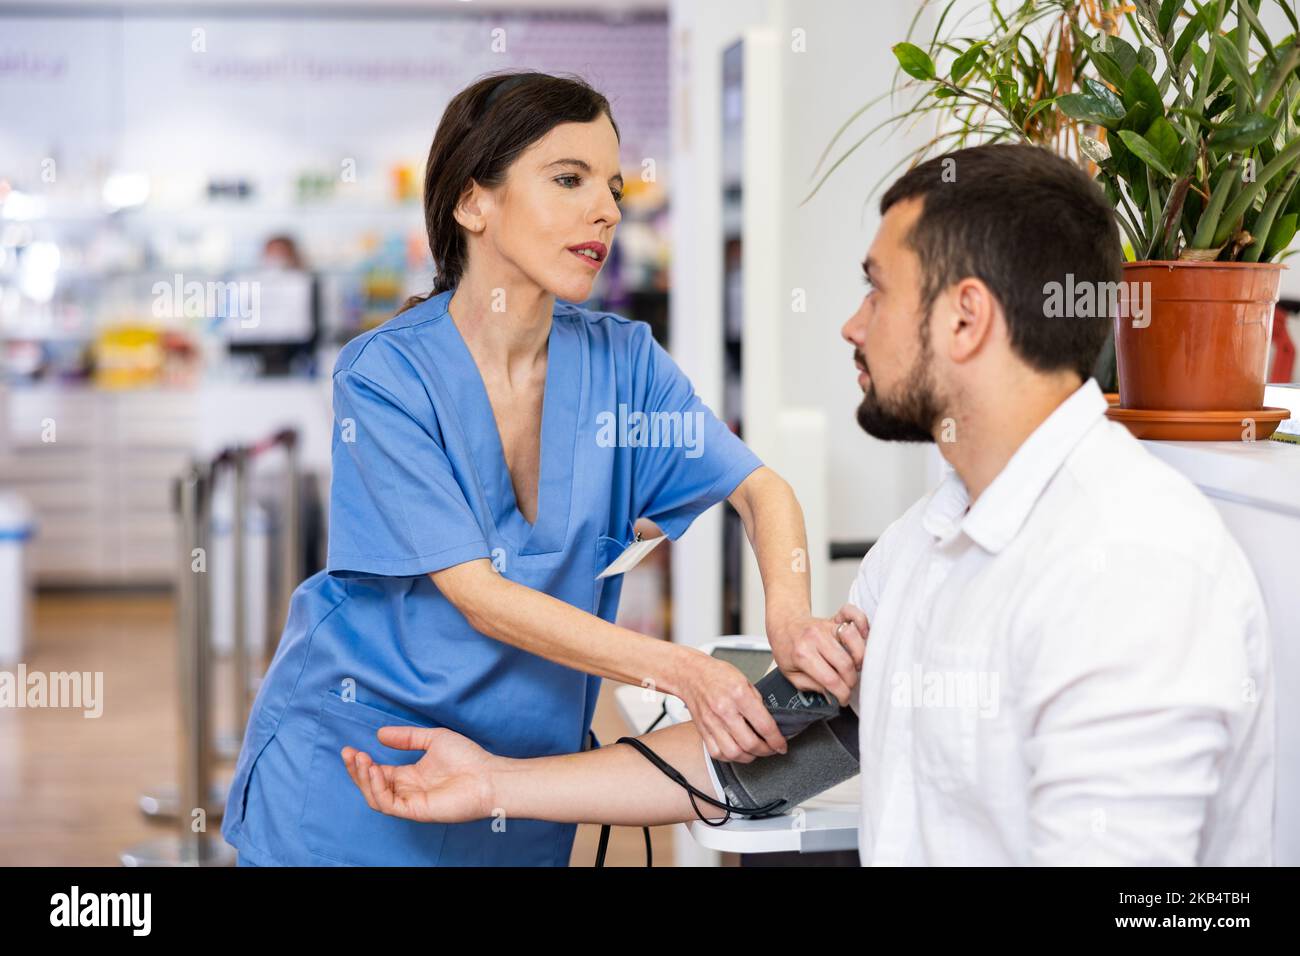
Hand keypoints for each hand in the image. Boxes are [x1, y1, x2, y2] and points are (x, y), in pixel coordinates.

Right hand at [340, 726, 497, 823]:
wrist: (488, 775)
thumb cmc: (468, 758)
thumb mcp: (433, 739)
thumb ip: (407, 738)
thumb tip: (379, 734)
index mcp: (410, 776)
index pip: (378, 773)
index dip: (362, 763)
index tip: (350, 749)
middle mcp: (407, 790)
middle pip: (372, 785)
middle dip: (356, 771)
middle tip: (348, 753)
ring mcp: (410, 802)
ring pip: (375, 797)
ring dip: (363, 779)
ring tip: (360, 759)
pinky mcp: (415, 811)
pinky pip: (388, 804)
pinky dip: (377, 788)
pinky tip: (375, 770)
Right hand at [673, 650, 786, 763]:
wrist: (690, 674)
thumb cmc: (716, 674)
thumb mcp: (745, 680)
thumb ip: (757, 701)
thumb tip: (770, 721)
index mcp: (738, 694)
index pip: (764, 725)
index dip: (777, 740)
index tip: (782, 745)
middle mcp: (724, 710)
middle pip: (750, 744)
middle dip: (766, 751)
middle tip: (772, 748)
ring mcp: (711, 722)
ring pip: (734, 753)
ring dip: (749, 757)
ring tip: (755, 751)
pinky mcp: (702, 731)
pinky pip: (717, 754)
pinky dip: (730, 757)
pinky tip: (737, 750)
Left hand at [767, 606, 867, 705]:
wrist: (784, 623)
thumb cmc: (787, 648)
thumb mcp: (791, 674)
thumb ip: (812, 686)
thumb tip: (832, 694)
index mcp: (802, 654)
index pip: (831, 679)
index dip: (842, 694)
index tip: (843, 699)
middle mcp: (815, 638)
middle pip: (846, 664)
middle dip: (851, 681)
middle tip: (847, 686)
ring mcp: (826, 626)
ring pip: (854, 642)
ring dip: (859, 659)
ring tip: (854, 667)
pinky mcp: (834, 618)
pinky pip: (853, 614)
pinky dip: (862, 623)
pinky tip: (863, 636)